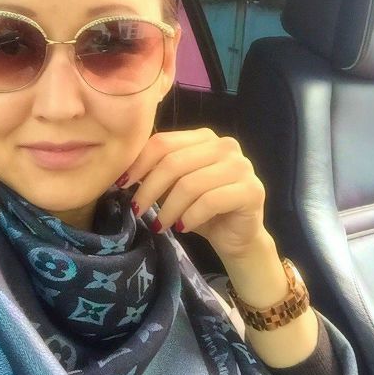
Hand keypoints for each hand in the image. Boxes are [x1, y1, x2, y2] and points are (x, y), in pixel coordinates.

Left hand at [117, 128, 266, 259]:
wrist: (236, 236)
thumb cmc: (200, 209)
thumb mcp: (173, 187)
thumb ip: (156, 172)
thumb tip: (121, 173)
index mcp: (204, 137)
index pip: (163, 142)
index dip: (138, 163)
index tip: (121, 184)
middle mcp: (225, 145)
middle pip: (174, 162)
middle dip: (149, 189)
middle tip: (136, 211)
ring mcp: (242, 166)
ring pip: (190, 184)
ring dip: (168, 208)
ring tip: (159, 225)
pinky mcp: (251, 190)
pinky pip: (210, 202)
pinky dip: (190, 217)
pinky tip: (182, 227)